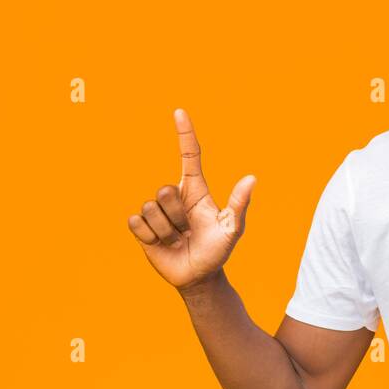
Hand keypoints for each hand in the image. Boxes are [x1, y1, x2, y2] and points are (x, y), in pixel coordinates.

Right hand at [127, 108, 256, 290]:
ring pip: (150, 207)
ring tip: (177, 238)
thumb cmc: (217, 249)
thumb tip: (252, 179)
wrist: (198, 276)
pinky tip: (161, 244)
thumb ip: (239, 205)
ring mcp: (157, 211)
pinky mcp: (142, 228)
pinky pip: (136, 222)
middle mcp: (175, 196)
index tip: (179, 112)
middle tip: (188, 230)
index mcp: (196, 190)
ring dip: (166, 229)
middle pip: (165, 189)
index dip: (185, 133)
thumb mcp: (233, 229)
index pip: (190, 155)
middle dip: (177, 214)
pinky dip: (150, 237)